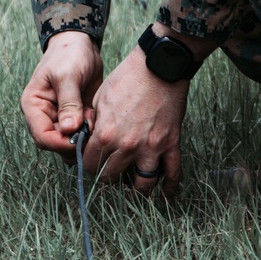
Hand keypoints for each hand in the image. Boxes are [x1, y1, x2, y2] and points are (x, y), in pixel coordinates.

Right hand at [20, 31, 102, 157]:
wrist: (81, 43)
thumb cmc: (68, 54)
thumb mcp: (67, 75)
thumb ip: (68, 103)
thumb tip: (70, 129)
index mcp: (33, 106)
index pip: (41, 136)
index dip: (59, 142)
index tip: (78, 138)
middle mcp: (44, 115)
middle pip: (55, 142)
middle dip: (73, 141)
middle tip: (90, 130)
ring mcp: (60, 117)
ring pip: (69, 141)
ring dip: (83, 137)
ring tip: (93, 119)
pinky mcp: (76, 116)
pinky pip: (82, 132)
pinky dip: (90, 130)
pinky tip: (97, 116)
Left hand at [82, 44, 190, 199]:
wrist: (159, 64)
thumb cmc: (128, 77)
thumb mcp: (100, 97)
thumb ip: (93, 123)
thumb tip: (87, 139)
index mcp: (106, 134)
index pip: (89, 165)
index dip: (87, 164)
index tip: (90, 162)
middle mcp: (127, 146)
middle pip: (111, 178)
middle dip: (107, 176)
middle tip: (109, 171)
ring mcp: (151, 147)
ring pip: (142, 185)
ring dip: (135, 187)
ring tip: (132, 184)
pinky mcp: (171, 143)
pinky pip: (173, 173)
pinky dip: (170, 187)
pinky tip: (165, 195)